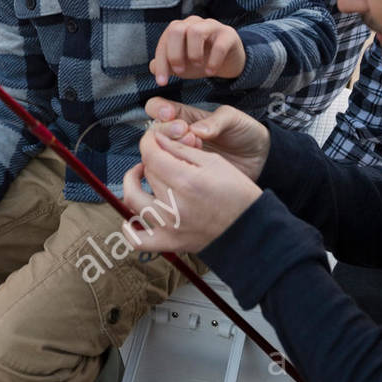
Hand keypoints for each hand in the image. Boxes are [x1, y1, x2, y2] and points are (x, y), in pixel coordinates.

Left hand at [120, 129, 262, 254]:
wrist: (252, 229)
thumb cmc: (238, 194)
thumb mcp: (215, 162)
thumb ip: (182, 150)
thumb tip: (158, 140)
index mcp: (186, 181)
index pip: (151, 154)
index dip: (148, 141)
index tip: (152, 138)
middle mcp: (173, 205)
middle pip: (146, 173)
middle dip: (152, 159)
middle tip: (163, 156)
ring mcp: (169, 226)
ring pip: (133, 198)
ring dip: (133, 182)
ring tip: (143, 176)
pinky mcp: (170, 243)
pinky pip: (138, 240)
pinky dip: (129, 229)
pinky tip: (133, 216)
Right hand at [144, 97, 270, 180]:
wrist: (260, 159)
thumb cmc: (245, 133)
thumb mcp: (234, 119)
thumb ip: (216, 121)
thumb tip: (196, 130)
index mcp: (185, 116)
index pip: (157, 108)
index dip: (158, 109)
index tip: (170, 114)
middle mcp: (178, 135)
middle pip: (154, 131)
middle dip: (166, 131)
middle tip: (187, 133)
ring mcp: (182, 154)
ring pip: (160, 151)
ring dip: (173, 148)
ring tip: (196, 146)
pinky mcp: (188, 173)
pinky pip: (172, 170)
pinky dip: (178, 166)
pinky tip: (195, 163)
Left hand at [150, 16, 245, 83]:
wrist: (228, 61)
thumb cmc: (200, 60)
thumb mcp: (181, 65)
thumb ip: (166, 65)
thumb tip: (153, 67)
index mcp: (179, 29)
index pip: (164, 41)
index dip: (161, 62)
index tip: (162, 82)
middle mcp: (193, 23)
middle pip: (176, 29)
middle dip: (174, 53)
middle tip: (179, 72)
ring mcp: (212, 26)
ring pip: (196, 31)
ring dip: (193, 53)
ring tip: (197, 67)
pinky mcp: (228, 34)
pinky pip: (219, 44)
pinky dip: (213, 60)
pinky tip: (210, 72)